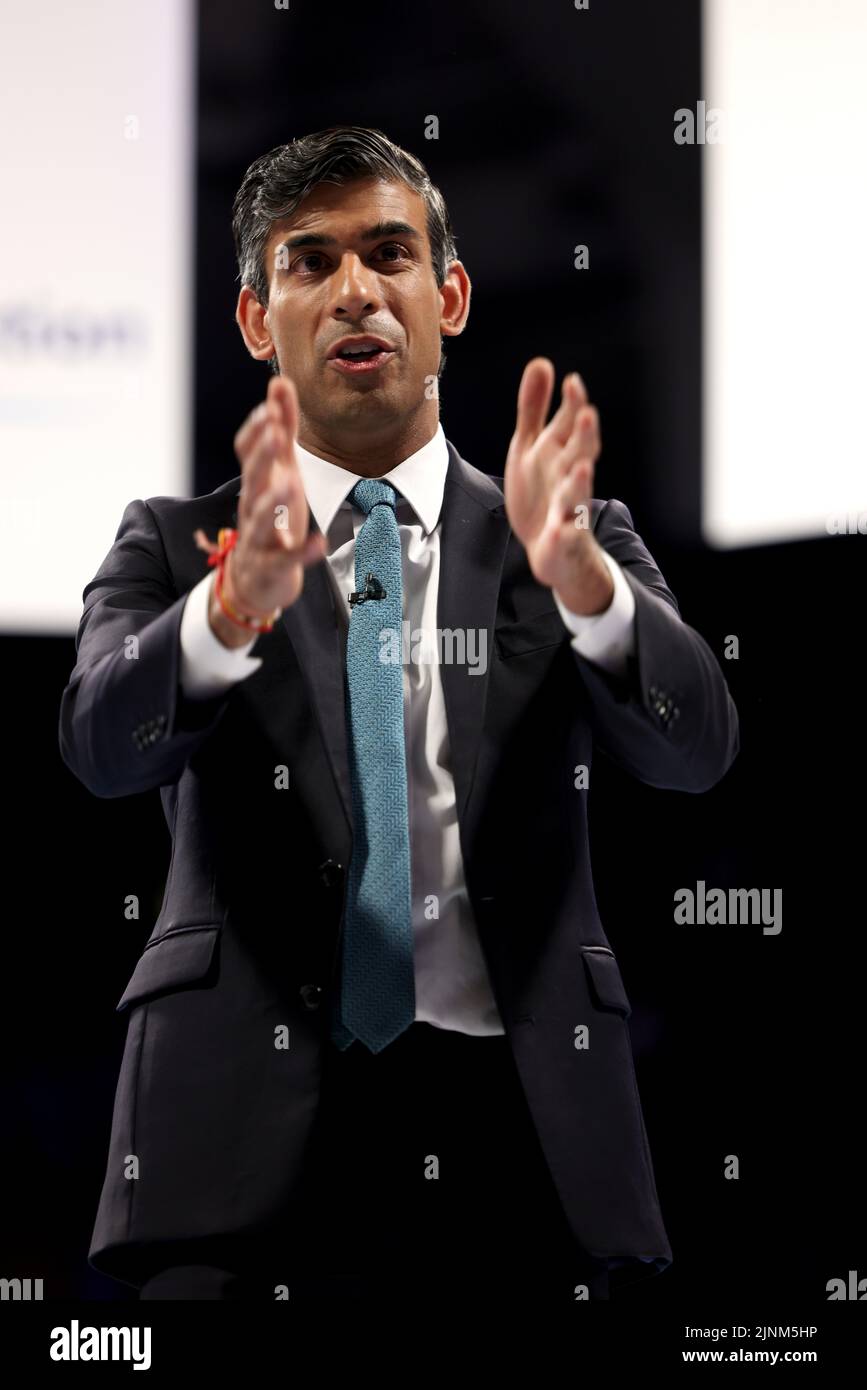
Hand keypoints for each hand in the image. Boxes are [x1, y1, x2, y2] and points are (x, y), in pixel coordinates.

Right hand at [225, 375, 327, 617]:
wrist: (257, 579)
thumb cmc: (272, 519)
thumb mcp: (281, 471)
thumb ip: (283, 429)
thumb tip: (280, 382)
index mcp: (256, 482)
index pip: (246, 452)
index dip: (256, 432)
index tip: (269, 409)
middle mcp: (252, 506)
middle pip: (252, 479)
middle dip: (263, 457)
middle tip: (276, 434)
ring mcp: (260, 538)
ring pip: (260, 518)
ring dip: (273, 500)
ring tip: (289, 482)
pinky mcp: (274, 566)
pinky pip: (288, 558)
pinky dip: (303, 551)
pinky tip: (320, 542)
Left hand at [503, 358, 612, 614]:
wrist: (548, 545)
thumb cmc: (541, 491)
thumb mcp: (531, 446)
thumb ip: (534, 408)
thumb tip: (542, 362)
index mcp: (561, 452)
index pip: (572, 424)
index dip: (573, 404)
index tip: (572, 382)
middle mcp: (569, 477)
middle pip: (581, 454)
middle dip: (585, 436)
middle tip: (586, 414)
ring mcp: (568, 508)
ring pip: (577, 494)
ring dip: (580, 481)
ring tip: (581, 468)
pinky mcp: (561, 537)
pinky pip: (563, 536)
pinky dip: (562, 533)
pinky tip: (556, 529)